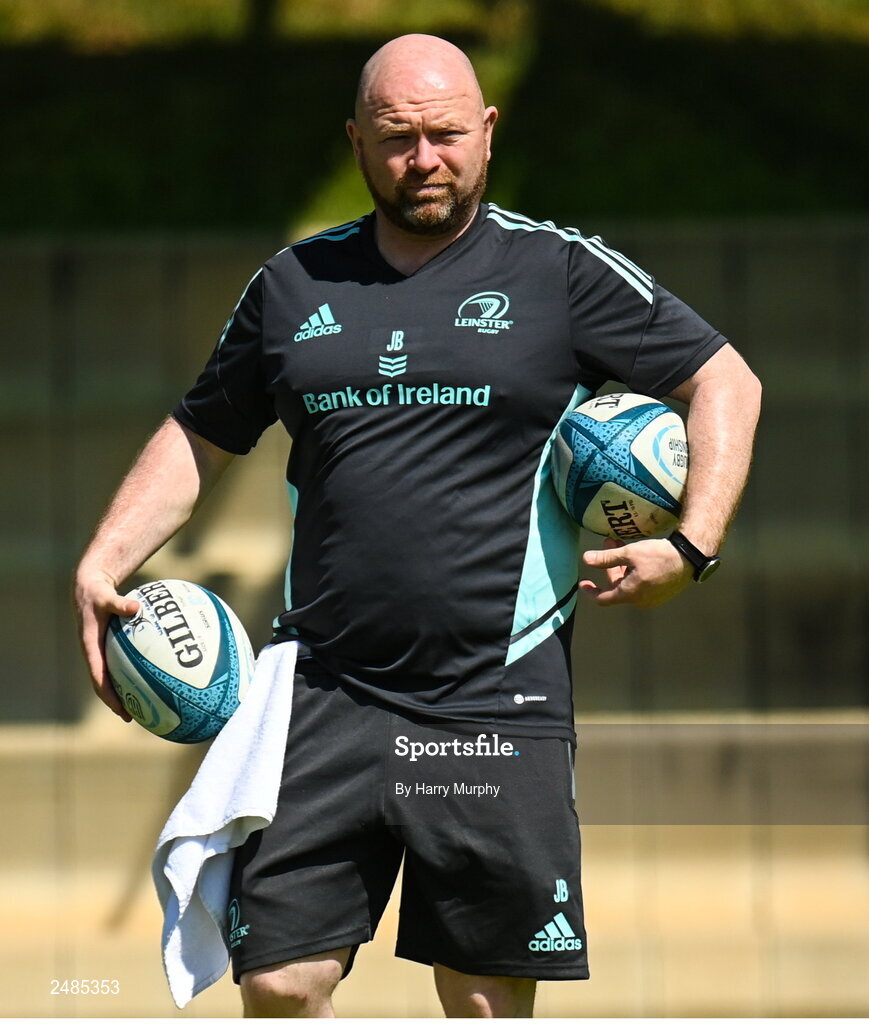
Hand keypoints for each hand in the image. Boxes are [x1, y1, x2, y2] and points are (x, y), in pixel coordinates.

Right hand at [73, 568, 139, 719]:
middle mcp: (95, 653)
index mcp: (90, 647)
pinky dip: (132, 672)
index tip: (121, 709)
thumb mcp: (106, 596)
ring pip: (112, 677)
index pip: (98, 677)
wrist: (87, 587)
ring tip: (144, 706)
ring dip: (124, 692)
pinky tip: (152, 677)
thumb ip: (119, 603)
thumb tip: (136, 607)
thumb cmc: (97, 593)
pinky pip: (121, 663)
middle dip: (117, 702)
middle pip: (105, 684)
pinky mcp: (109, 647)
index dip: (109, 695)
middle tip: (134, 717)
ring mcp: (101, 652)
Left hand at [580, 537, 691, 608]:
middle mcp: (640, 600)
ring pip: (629, 583)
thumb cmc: (659, 555)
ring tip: (620, 544)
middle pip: (617, 586)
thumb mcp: (629, 553)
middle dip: (610, 565)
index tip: (583, 583)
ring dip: (622, 565)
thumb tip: (586, 559)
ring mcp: (652, 598)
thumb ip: (606, 558)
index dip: (591, 591)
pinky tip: (636, 555)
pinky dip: (634, 571)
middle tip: (609, 544)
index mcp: (630, 594)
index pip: (603, 599)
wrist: (689, 557)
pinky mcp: (661, 592)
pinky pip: (641, 584)